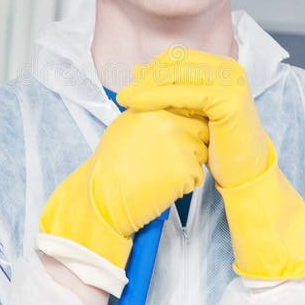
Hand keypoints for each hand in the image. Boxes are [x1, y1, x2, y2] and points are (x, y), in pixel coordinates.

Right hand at [39, 107, 208, 269]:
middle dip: (190, 145)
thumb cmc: (111, 167)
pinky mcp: (185, 168)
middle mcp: (167, 121)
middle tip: (164, 160)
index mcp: (153, 107)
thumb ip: (152, 113)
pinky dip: (185, 185)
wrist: (103, 197)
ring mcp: (178, 144)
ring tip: (159, 173)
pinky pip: (198, 175)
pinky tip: (162, 186)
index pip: (188, 107)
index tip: (171, 140)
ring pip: (202, 152)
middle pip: (200, 129)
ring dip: (189, 165)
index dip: (184, 126)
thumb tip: (174, 109)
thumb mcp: (126, 126)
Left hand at [117, 48, 304, 280]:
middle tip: (124, 93)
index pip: (179, 57)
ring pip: (178, 76)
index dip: (154, 67)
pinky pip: (185, 94)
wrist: (246, 172)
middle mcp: (230, 68)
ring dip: (147, 86)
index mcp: (222, 66)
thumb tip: (136, 69)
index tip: (132, 82)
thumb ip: (171, 90)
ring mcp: (232, 81)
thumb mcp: (191, 110)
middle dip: (147, 76)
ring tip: (125, 99)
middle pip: (177, 62)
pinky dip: (158, 98)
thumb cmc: (218, 144)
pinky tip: (139, 106)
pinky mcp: (229, 98)